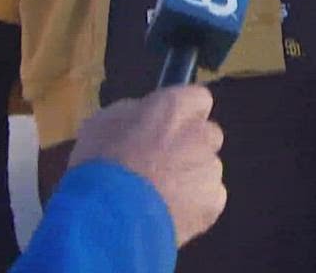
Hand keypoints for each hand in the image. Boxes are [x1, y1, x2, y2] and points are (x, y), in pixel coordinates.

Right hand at [69, 85, 224, 246]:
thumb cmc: (101, 165)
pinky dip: (193, 206)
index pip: (197, 98)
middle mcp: (201, 134)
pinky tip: (167, 213)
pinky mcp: (214, 202)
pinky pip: (208, 199)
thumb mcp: (102, 123)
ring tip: (159, 196)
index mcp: (175, 108)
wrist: (111, 217)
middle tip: (161, 164)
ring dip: (190, 177)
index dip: (182, 113)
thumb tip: (142, 115)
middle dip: (190, 145)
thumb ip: (133, 114)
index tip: (166, 126)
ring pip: (206, 169)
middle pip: (207, 134)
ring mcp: (211, 169)